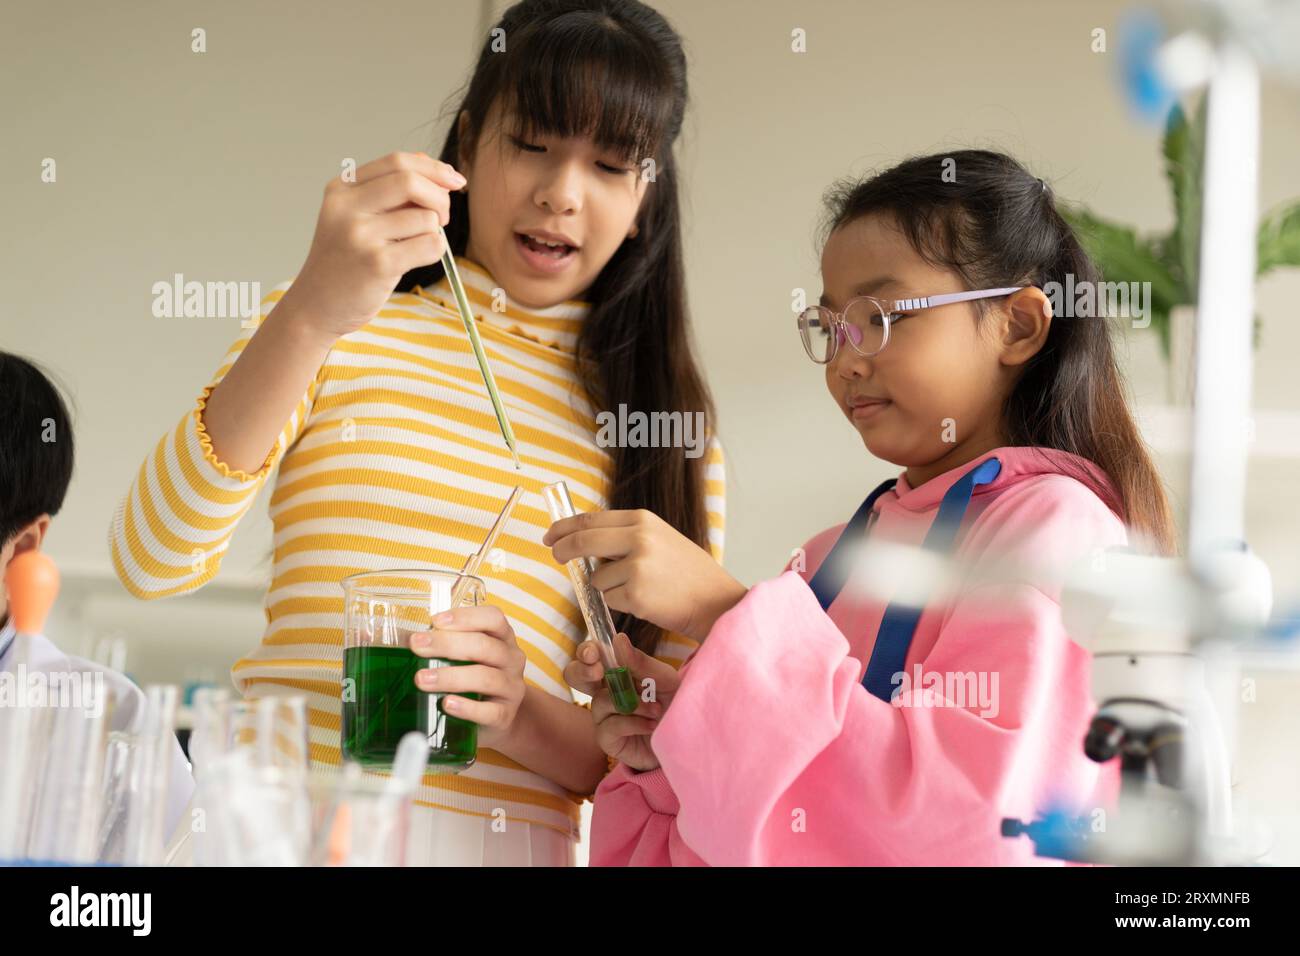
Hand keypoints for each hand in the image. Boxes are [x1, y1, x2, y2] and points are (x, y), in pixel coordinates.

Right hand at [283, 151, 465, 340]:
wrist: (316, 305)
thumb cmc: (343, 262)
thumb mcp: (355, 217)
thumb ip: (390, 191)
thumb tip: (434, 167)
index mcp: (342, 189)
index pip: (396, 162)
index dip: (432, 168)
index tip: (454, 180)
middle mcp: (347, 208)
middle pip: (411, 182)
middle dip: (440, 197)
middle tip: (443, 218)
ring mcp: (361, 235)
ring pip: (425, 218)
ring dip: (434, 232)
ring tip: (414, 246)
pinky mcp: (378, 263)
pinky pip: (430, 245)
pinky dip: (434, 251)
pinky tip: (416, 259)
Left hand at [409, 605, 525, 749]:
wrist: (497, 718)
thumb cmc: (470, 679)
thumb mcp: (456, 657)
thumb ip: (422, 644)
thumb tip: (366, 637)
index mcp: (500, 637)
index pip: (493, 618)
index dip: (467, 616)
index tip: (436, 620)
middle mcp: (511, 659)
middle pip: (485, 646)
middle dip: (448, 644)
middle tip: (417, 645)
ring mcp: (511, 689)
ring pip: (487, 677)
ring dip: (452, 676)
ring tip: (422, 679)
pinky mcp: (504, 716)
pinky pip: (490, 711)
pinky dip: (467, 708)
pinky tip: (447, 705)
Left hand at [543, 509, 747, 642]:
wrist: (715, 600)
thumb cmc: (687, 572)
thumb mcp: (659, 538)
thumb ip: (624, 536)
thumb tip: (582, 542)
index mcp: (643, 520)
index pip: (591, 519)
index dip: (565, 527)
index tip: (551, 535)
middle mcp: (639, 538)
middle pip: (583, 541)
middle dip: (563, 550)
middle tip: (556, 555)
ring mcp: (637, 566)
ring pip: (596, 578)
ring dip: (607, 587)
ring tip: (640, 588)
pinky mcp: (636, 594)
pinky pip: (609, 599)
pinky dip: (621, 604)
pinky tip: (646, 601)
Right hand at [564, 634, 681, 771]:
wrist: (682, 738)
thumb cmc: (670, 704)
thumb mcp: (664, 679)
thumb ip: (641, 662)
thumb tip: (618, 639)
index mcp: (615, 672)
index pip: (590, 655)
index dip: (586, 651)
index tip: (594, 653)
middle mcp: (603, 692)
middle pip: (573, 675)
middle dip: (582, 670)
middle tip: (598, 671)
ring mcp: (602, 716)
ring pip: (600, 701)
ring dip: (632, 703)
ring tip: (656, 709)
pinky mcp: (606, 739)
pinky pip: (611, 726)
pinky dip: (635, 723)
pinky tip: (651, 725)